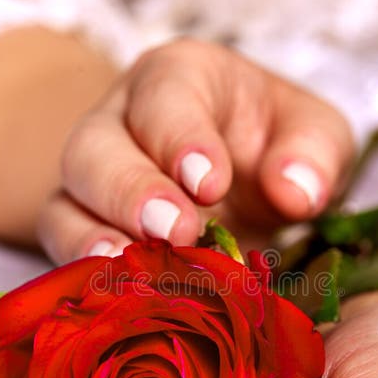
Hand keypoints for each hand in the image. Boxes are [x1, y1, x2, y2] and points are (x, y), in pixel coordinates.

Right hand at [36, 38, 354, 262]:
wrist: (244, 180)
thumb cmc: (274, 144)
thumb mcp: (314, 133)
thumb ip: (314, 152)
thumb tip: (296, 192)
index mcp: (179, 79)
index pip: (165, 95)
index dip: (182, 138)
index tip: (211, 183)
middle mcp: (120, 123)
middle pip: (96, 147)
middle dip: (132, 191)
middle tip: (176, 231)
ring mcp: (92, 181)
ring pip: (66, 202)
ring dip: (94, 238)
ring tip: (125, 269)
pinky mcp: (82, 231)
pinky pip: (63, 250)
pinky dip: (83, 275)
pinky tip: (113, 299)